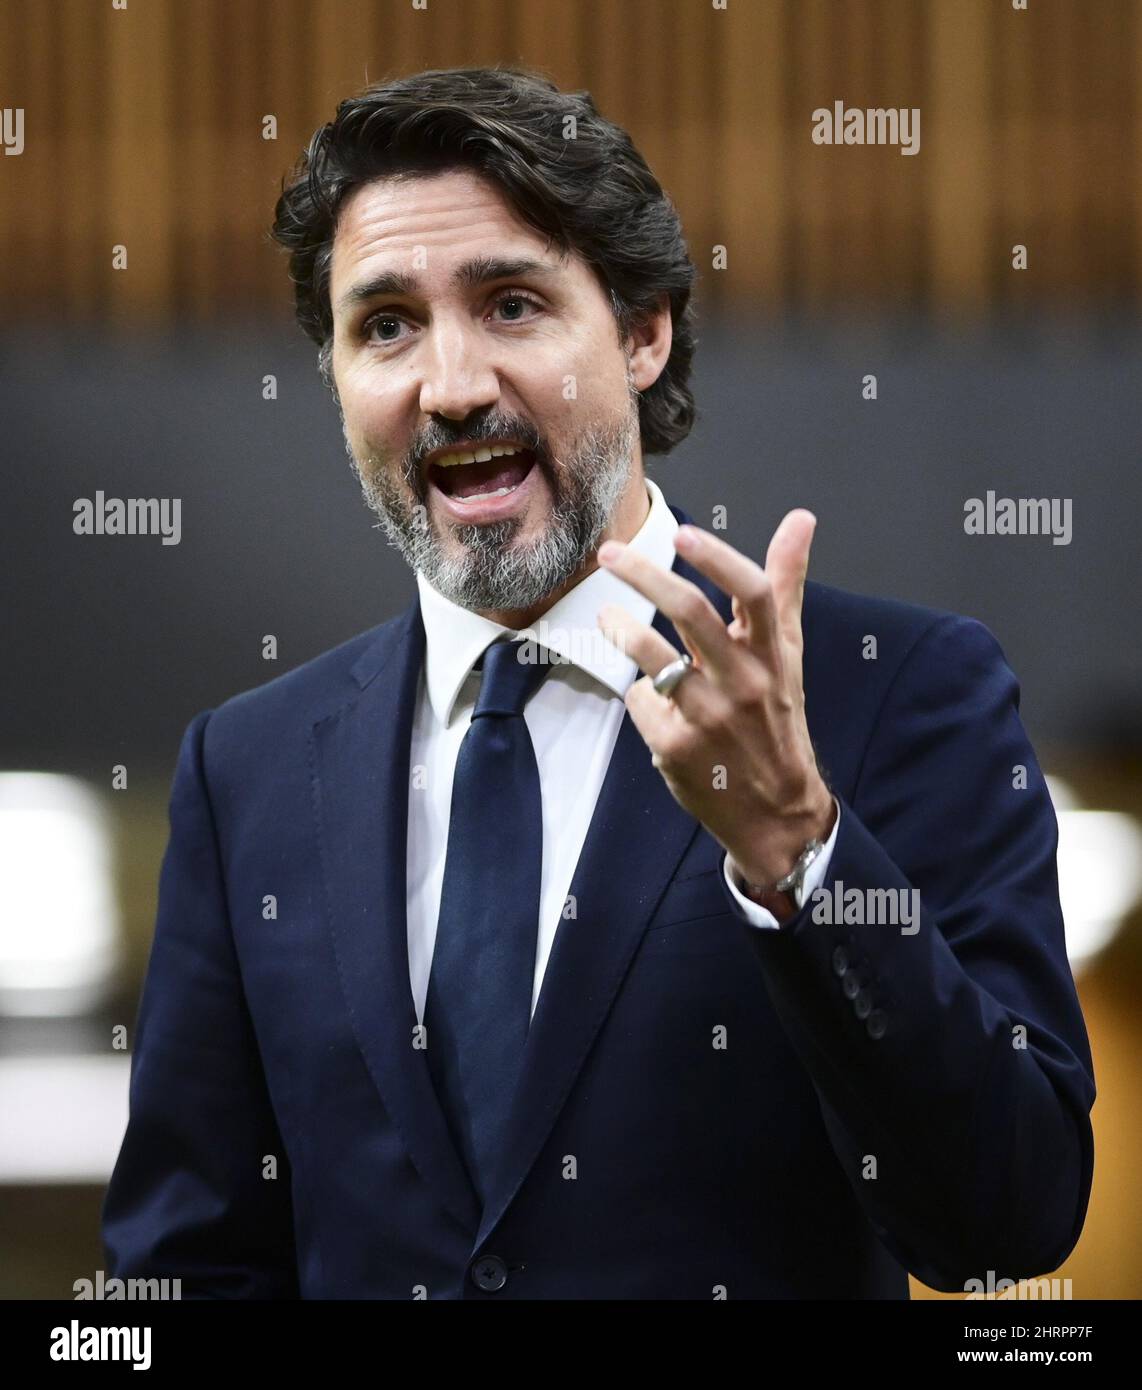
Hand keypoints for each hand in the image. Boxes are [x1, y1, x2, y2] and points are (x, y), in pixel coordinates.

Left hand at [596, 509, 835, 888]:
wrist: (776, 809)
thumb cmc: (776, 717)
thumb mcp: (787, 653)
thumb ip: (786, 584)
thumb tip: (801, 518)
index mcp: (773, 654)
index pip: (754, 594)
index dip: (718, 559)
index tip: (683, 532)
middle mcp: (745, 682)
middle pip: (692, 613)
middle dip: (645, 575)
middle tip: (610, 553)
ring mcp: (711, 717)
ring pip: (654, 658)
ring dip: (621, 628)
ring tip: (606, 614)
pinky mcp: (678, 748)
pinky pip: (642, 701)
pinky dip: (638, 691)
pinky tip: (646, 694)